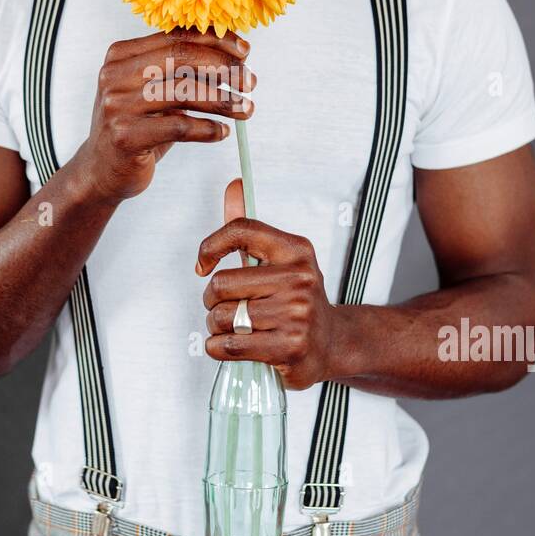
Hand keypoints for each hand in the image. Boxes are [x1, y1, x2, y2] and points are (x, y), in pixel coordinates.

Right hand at [77, 29, 255, 202]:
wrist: (102, 170)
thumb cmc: (136, 127)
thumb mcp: (153, 91)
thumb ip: (179, 70)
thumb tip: (234, 56)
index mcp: (121, 55)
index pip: (176, 37)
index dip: (215, 41)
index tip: (244, 53)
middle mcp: (115, 75)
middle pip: (180, 58)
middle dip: (223, 68)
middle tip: (250, 81)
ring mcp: (117, 105)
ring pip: (182, 92)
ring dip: (222, 100)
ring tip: (246, 108)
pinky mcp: (125, 136)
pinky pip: (179, 127)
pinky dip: (207, 128)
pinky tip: (222, 132)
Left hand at [196, 179, 344, 390]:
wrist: (332, 343)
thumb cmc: (297, 300)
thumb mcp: (281, 261)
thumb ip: (250, 231)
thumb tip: (234, 187)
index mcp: (296, 250)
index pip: (241, 231)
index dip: (210, 246)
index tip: (202, 265)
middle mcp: (299, 279)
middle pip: (222, 283)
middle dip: (212, 300)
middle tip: (225, 307)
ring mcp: (296, 314)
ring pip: (223, 316)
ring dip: (216, 327)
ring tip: (233, 328)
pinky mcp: (290, 346)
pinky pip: (228, 346)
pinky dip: (218, 348)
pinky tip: (231, 345)